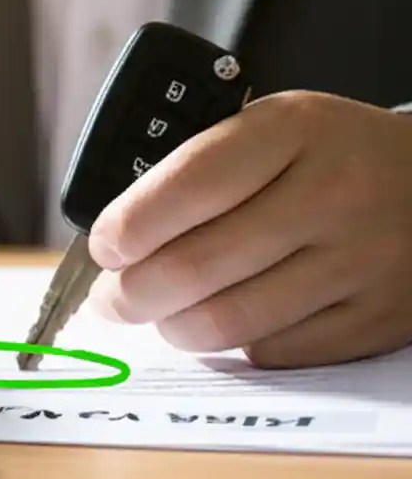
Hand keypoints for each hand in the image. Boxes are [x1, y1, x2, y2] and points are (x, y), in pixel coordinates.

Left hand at [86, 91, 411, 367]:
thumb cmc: (328, 156)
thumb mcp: (271, 128)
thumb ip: (199, 170)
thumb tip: (114, 241)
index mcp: (292, 129)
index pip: (187, 186)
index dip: (127, 228)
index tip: (103, 248)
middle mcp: (332, 192)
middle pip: (194, 267)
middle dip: (129, 294)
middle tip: (111, 299)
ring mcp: (360, 260)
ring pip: (226, 321)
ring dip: (172, 325)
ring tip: (161, 313)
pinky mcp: (376, 318)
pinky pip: (271, 350)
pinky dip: (233, 343)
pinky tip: (227, 317)